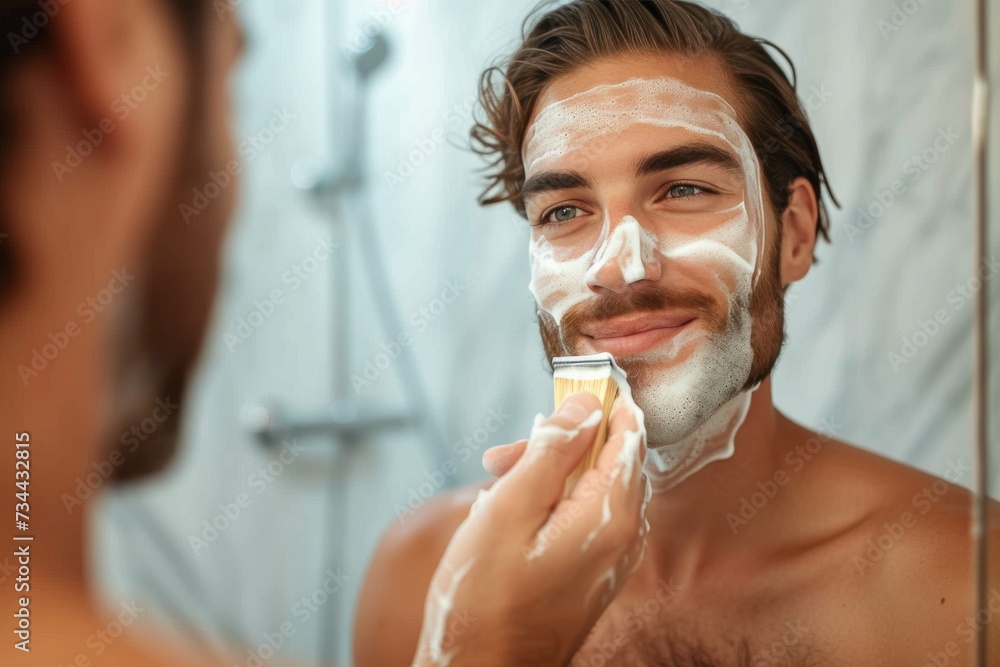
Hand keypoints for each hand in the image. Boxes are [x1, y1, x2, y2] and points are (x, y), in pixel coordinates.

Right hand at [411, 392, 650, 666]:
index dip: (600, 402)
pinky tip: (511, 516)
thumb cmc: (484, 598)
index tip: (569, 385)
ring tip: (495, 488)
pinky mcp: (593, 576)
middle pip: (608, 461)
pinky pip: (583, 519)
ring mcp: (611, 560)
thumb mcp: (507, 509)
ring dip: (548, 475)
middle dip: (559, 445)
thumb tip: (586, 404)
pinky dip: (551, 504)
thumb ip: (551, 451)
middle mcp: (625, 538)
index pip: (628, 435)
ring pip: (591, 489)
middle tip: (501, 458)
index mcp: (611, 516)